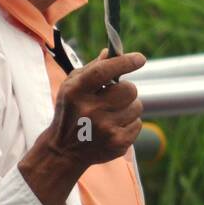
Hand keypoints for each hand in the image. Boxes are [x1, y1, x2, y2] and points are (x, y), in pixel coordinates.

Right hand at [19, 50, 145, 204]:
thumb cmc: (70, 112)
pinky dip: (129, 124)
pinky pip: (138, 124)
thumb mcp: (71, 87)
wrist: (63, 151)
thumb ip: (92, 68)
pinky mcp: (117, 144)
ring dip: (128, 107)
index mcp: (76, 92)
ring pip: (137, 107)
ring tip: (111, 114)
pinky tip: (113, 128)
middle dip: (126, 90)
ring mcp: (105, 130)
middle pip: (129, 90)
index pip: (103, 71)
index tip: (140, 58)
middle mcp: (90, 111)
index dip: (124, 62)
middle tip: (115, 95)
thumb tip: (112, 52)